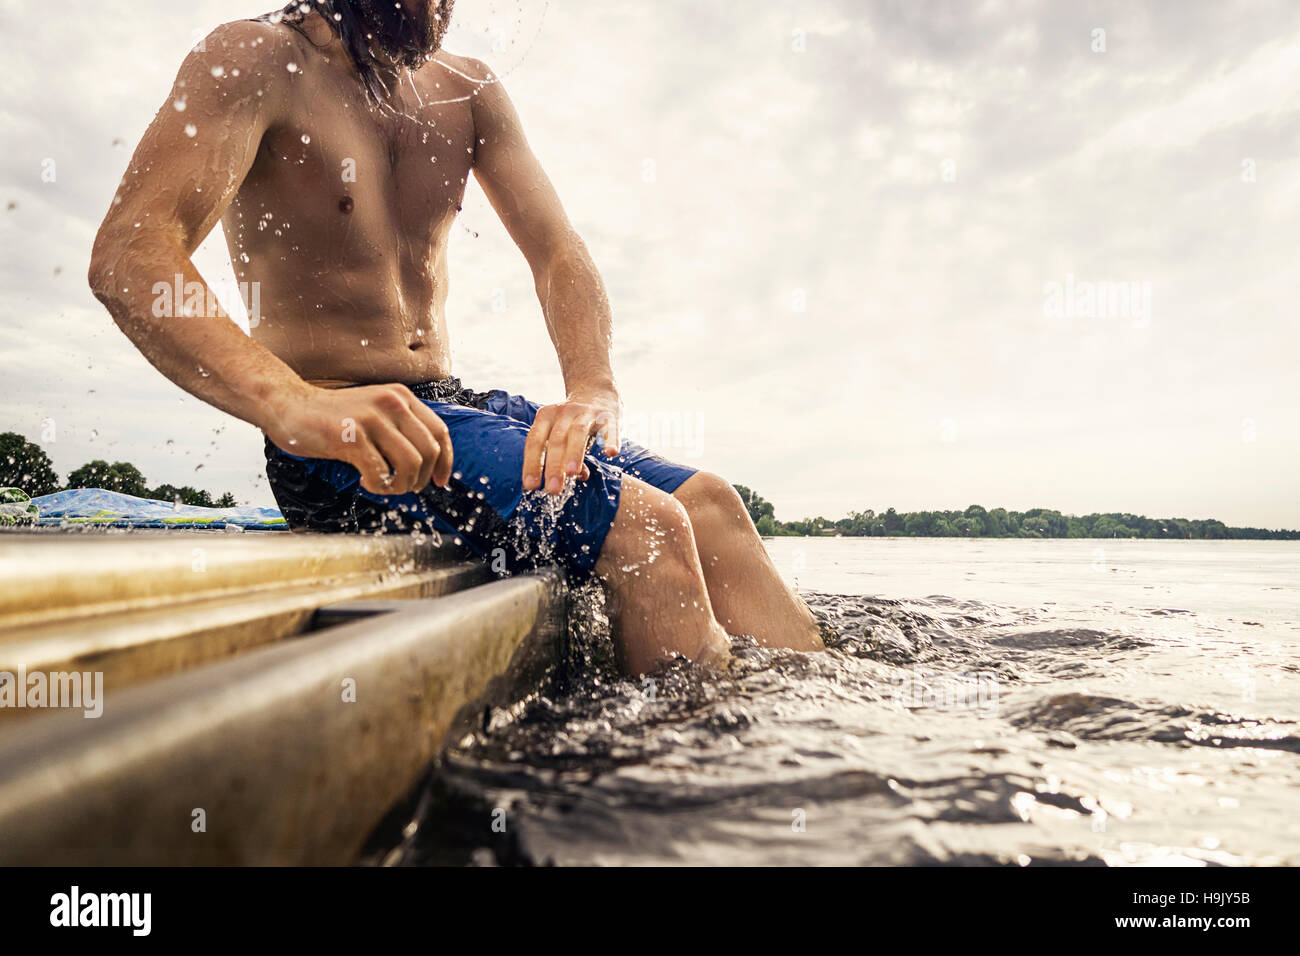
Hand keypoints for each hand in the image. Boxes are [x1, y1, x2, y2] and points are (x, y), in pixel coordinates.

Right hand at [262, 383, 452, 494]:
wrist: (289, 406)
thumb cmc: (334, 417)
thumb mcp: (375, 411)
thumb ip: (400, 428)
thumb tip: (427, 464)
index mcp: (402, 397)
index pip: (440, 432)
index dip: (445, 462)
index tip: (440, 482)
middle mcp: (392, 403)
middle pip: (430, 451)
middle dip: (421, 478)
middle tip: (402, 487)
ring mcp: (372, 418)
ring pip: (411, 464)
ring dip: (401, 485)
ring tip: (384, 485)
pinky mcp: (352, 437)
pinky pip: (381, 473)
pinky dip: (378, 486)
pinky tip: (364, 481)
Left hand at [522, 387, 621, 494]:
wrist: (596, 392)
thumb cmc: (573, 422)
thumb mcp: (561, 434)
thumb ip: (562, 456)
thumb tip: (570, 479)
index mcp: (546, 417)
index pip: (535, 441)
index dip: (532, 463)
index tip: (531, 486)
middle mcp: (564, 412)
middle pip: (556, 439)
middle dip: (553, 465)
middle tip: (553, 489)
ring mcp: (587, 412)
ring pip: (578, 432)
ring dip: (574, 453)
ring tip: (572, 474)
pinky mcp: (609, 415)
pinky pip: (610, 428)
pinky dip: (610, 440)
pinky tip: (610, 454)